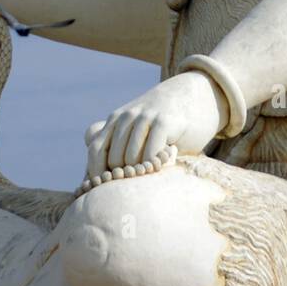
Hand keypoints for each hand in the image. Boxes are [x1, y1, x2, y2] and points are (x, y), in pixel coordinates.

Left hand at [83, 72, 227, 177]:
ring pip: (130, 160)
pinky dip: (156, 166)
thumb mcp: (139, 131)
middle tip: (141, 185)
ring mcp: (143, 117)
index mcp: (115, 120)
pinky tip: (168, 162)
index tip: (108, 191)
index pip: (95, 149)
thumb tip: (90, 180)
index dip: (97, 172)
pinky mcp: (163, 121)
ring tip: (155, 172)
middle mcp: (125, 117)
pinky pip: (150, 155)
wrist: (197, 94)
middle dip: (124, 177)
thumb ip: (116, 148)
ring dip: (142, 173)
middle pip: (113, 160)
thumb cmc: (165, 124)